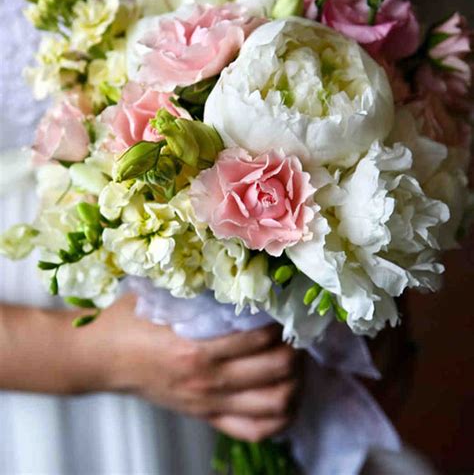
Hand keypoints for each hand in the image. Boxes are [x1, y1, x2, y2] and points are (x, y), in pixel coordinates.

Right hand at [104, 294, 302, 441]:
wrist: (102, 357)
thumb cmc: (130, 321)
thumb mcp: (161, 295)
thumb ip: (197, 285)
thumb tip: (236, 265)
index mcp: (195, 348)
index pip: (260, 339)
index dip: (282, 322)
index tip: (287, 308)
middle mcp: (207, 380)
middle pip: (276, 371)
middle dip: (296, 350)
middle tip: (297, 333)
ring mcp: (207, 403)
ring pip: (274, 404)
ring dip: (295, 382)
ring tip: (295, 362)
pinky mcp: (205, 417)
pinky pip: (255, 430)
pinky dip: (279, 417)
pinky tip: (283, 396)